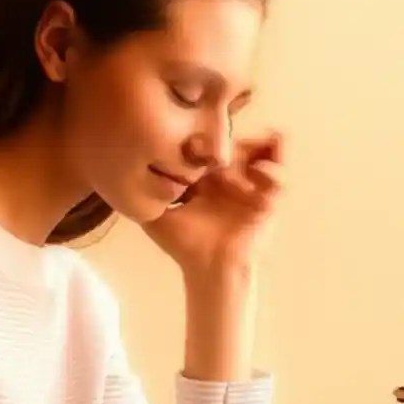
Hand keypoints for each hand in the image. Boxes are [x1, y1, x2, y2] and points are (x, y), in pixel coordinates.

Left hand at [143, 132, 283, 275]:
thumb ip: (145, 196)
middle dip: (237, 133)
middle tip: (228, 137)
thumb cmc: (184, 246)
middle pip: (242, 143)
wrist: (209, 270)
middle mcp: (233, 179)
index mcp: (208, 178)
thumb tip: (124, 172)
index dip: (209, 134)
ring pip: (266, 153)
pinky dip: (274, 169)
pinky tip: (258, 171)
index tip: (199, 136)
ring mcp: (252, 189)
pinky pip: (279, 178)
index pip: (213, 146)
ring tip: (249, 148)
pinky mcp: (269, 203)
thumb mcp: (156, 216)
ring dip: (262, 145)